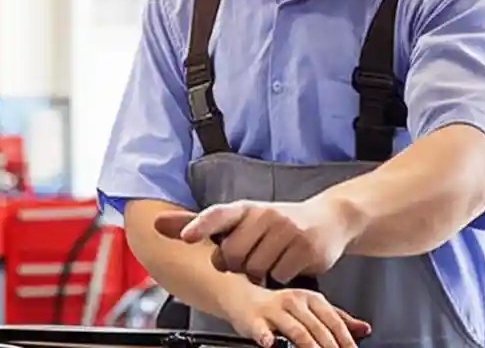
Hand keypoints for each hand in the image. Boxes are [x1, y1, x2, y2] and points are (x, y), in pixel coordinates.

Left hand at [156, 198, 356, 283]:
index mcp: (245, 208)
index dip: (199, 225)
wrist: (328, 219)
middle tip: (250, 257)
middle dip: (236, 265)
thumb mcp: (239, 219)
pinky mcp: (305, 247)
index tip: (186, 237)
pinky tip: (290, 263)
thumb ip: (198, 223)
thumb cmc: (275, 223)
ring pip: (256, 270)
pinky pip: (280, 276)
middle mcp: (265, 215)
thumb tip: (155, 224)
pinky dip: (282, 277)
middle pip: (232, 256)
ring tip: (272, 258)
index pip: (217, 214)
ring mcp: (287, 230)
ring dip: (260, 273)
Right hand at [218, 282, 370, 347]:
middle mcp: (294, 302)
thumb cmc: (278, 305)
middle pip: (317, 328)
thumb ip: (337, 318)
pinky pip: (261, 329)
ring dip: (309, 347)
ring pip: (296, 330)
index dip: (346, 339)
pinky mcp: (253, 320)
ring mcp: (273, 310)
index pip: (334, 320)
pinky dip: (267, 337)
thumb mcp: (310, 307)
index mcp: (311, 299)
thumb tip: (364, 329)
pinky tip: (270, 343)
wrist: (242, 297)